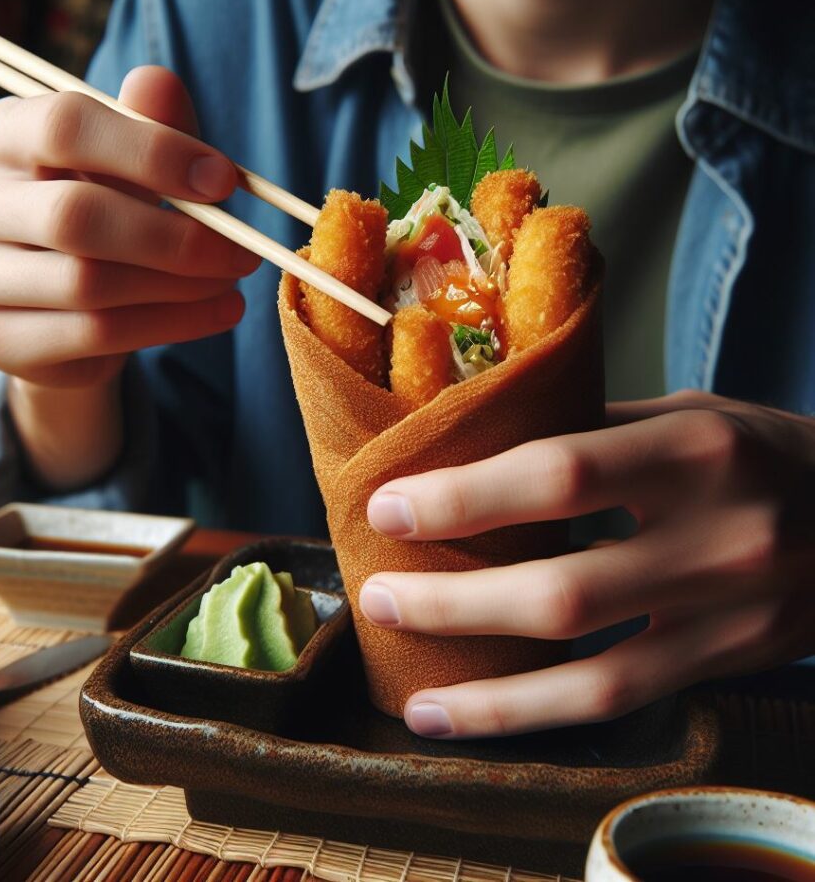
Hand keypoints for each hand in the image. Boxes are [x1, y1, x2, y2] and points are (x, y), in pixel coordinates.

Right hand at [0, 66, 259, 389]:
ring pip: (87, 284)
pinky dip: (170, 325)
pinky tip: (216, 314)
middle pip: (74, 216)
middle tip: (242, 251)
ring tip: (233, 284)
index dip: (153, 152)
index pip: (64, 126)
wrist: (67, 306)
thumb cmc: (107, 211)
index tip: (225, 180)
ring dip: (180, 288)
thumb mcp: (135, 162)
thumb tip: (160, 83)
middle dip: (176, 237)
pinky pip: (93, 336)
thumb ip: (151, 125)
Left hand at [362, 390, 814, 737]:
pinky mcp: (727, 663)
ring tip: (408, 679)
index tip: (389, 508)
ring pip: (586, 668)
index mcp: (694, 449)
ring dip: (482, 682)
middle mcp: (717, 536)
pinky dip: (532, 715)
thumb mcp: (685, 414)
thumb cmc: (756, 450)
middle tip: (374, 594)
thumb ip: (589, 431)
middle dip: (450, 600)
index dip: (464, 498)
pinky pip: (617, 701)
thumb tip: (474, 441)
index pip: (557, 473)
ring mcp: (729, 614)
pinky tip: (463, 716)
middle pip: (561, 590)